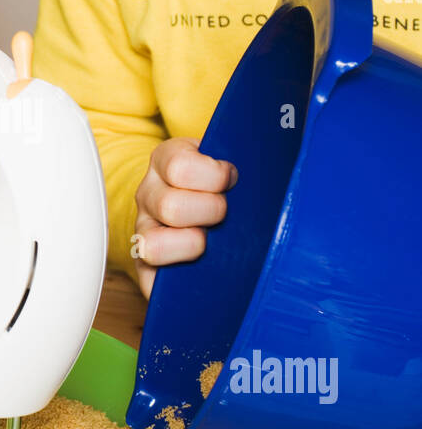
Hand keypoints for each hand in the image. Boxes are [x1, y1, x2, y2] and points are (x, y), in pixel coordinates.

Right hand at [132, 137, 237, 298]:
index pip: (180, 166)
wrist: (204, 213)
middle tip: (225, 214)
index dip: (216, 176)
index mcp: (166, 161)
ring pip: (153, 245)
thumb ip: (246, 154)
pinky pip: (150, 280)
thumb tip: (286, 146)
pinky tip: (201, 271)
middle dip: (211, 212)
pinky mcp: (145, 269)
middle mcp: (148, 195)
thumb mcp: (230, 160)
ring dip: (192, 245)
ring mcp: (143, 232)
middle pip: (171, 207)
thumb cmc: (227, 187)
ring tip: (210, 242)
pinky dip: (177, 281)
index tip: (232, 179)